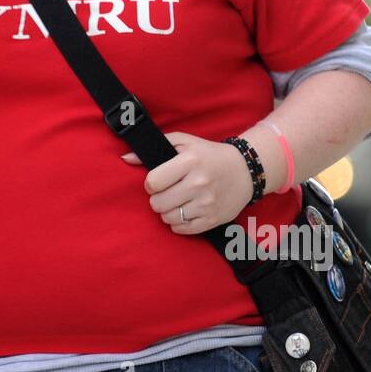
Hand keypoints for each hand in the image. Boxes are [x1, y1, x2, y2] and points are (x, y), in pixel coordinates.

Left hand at [121, 132, 253, 234]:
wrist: (245, 171)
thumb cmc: (210, 155)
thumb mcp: (185, 142)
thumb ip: (156, 147)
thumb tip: (125, 158)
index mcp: (190, 162)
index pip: (152, 182)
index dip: (151, 183)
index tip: (159, 181)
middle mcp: (199, 183)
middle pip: (158, 203)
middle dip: (157, 199)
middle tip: (167, 192)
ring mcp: (206, 204)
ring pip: (168, 218)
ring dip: (168, 211)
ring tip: (177, 202)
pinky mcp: (212, 220)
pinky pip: (182, 229)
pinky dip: (178, 223)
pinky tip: (184, 212)